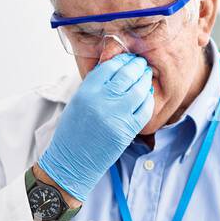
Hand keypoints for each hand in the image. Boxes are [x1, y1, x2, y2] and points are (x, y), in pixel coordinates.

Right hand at [36, 53, 154, 200]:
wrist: (72, 161)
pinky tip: (146, 96)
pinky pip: (144, 109)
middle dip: (136, 66)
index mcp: (86, 91)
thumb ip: (95, 86)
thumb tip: (116, 69)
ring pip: (139, 90)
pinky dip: (147, 100)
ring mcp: (116, 116)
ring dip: (144, 80)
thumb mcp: (78, 102)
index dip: (122, 59)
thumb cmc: (73, 132)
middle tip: (141, 64)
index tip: (127, 59)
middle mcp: (101, 100)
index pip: (109, 66)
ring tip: (145, 76)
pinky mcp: (127, 131)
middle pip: (127, 74)